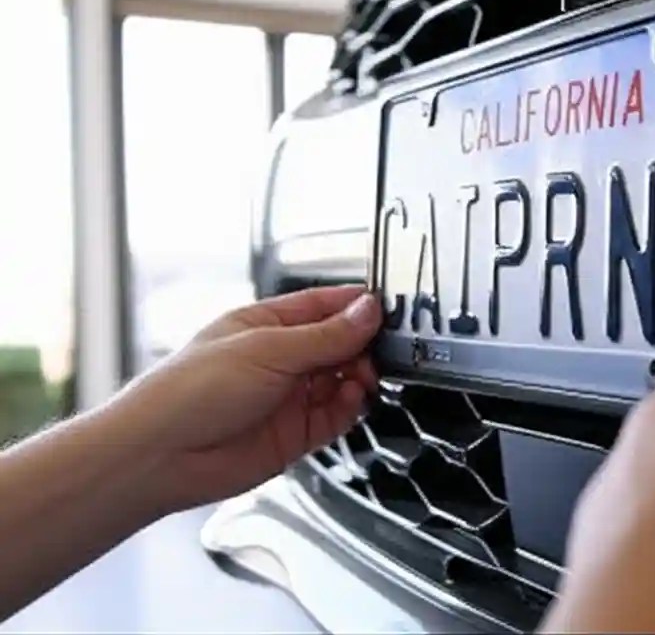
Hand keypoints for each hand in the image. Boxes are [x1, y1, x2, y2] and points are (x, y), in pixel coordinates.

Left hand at [101, 285, 381, 513]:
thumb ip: (324, 336)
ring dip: (359, 378)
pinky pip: (336, 417)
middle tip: (379, 349)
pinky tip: (351, 400)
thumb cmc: (188, 393)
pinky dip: (350, 408)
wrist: (161, 456)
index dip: (356, 307)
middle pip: (339, 344)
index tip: (385, 309)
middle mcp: (278, 360)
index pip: (323, 306)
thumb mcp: (266, 350)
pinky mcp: (294, 434)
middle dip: (363, 346)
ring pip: (342, 381)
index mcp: (264, 326)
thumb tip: (366, 312)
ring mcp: (287, 397)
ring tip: (363, 378)